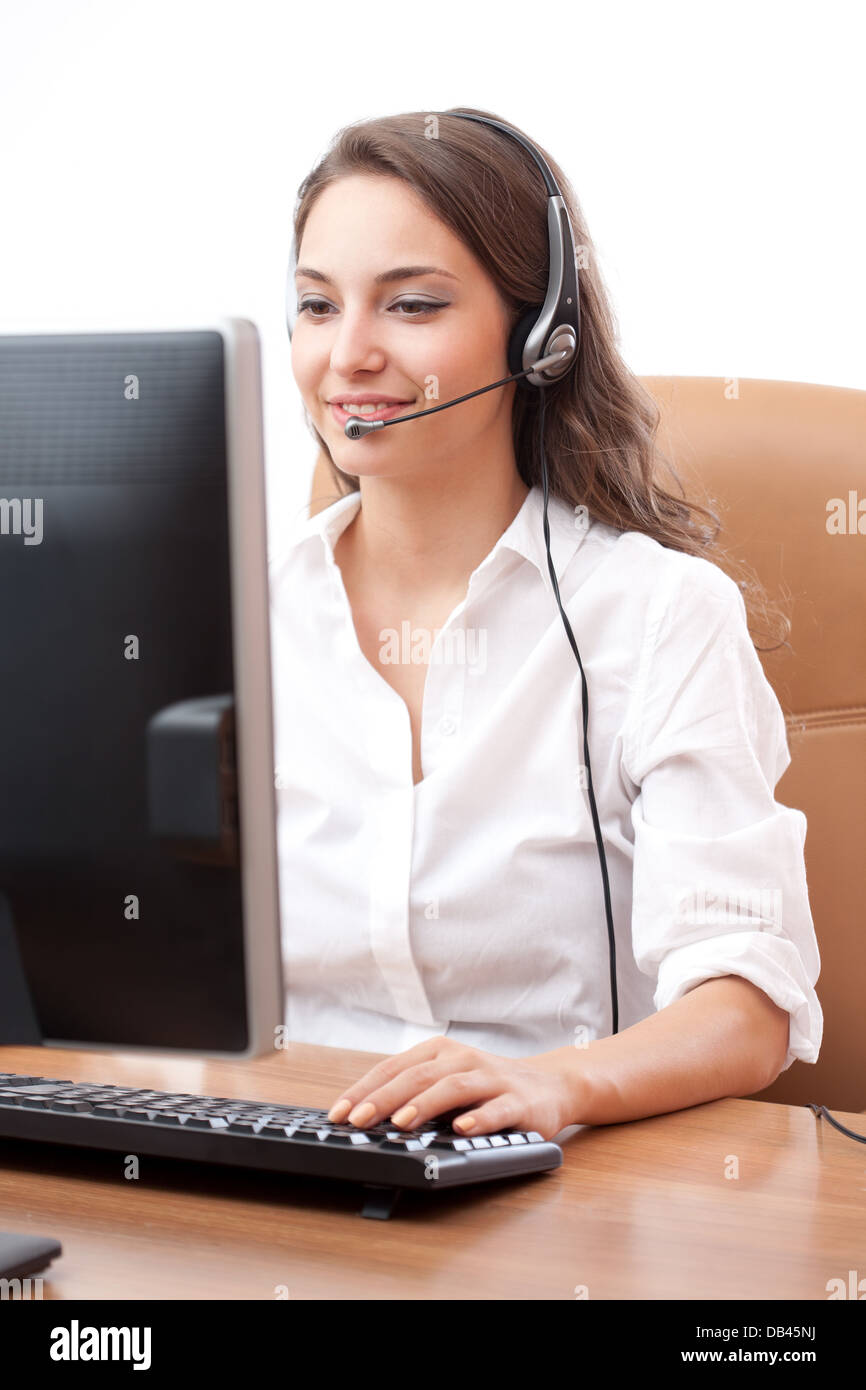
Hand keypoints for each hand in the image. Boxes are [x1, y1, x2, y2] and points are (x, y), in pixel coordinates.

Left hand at [326, 1035, 582, 1140]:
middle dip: (385, 1098)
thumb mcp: (446, 1083)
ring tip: (401, 1122)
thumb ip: (414, 1094)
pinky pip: (497, 1109)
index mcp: (440, 1052)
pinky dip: (478, 1118)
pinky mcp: (519, 1101)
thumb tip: (363, 1117)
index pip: (394, 1069)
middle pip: (418, 1076)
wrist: (549, 1086)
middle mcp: (463, 1059)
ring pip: (454, 1087)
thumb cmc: (486, 1088)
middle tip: (358, 1120)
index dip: (364, 1090)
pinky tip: (461, 1128)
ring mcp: (492, 1078)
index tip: (338, 1112)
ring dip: (425, 1104)